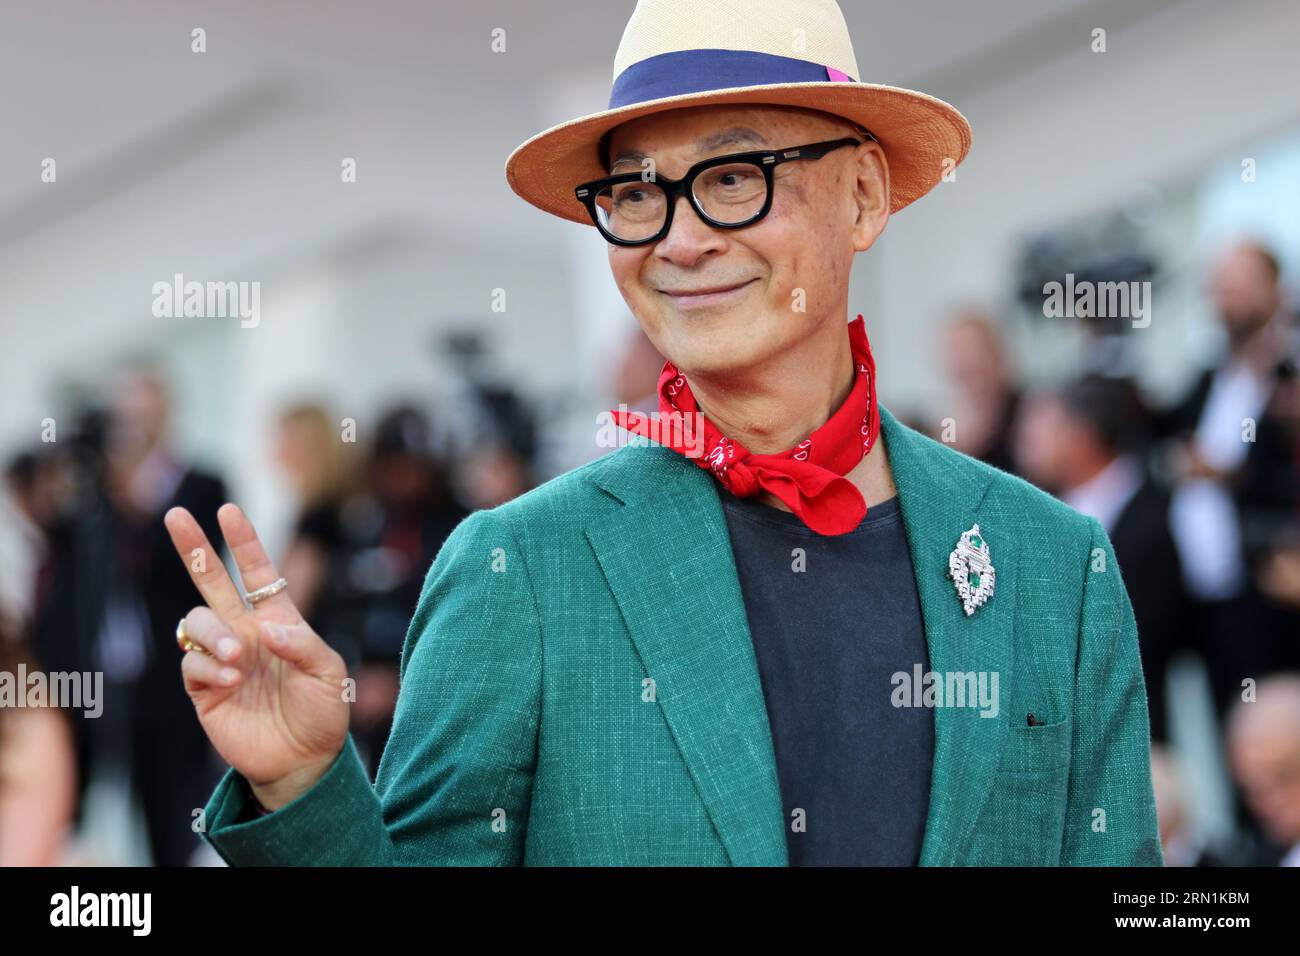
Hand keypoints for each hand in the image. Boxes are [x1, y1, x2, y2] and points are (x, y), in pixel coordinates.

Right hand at [164, 503, 350, 810]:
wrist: (304, 761)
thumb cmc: (323, 712)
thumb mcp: (329, 673)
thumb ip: (302, 645)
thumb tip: (267, 629)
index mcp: (279, 621)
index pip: (258, 573)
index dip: (244, 542)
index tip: (229, 511)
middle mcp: (246, 633)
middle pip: (211, 582)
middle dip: (194, 548)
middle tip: (175, 515)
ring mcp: (222, 660)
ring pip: (197, 623)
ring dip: (213, 634)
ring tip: (237, 657)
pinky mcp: (204, 690)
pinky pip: (191, 665)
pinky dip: (207, 668)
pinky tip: (229, 680)